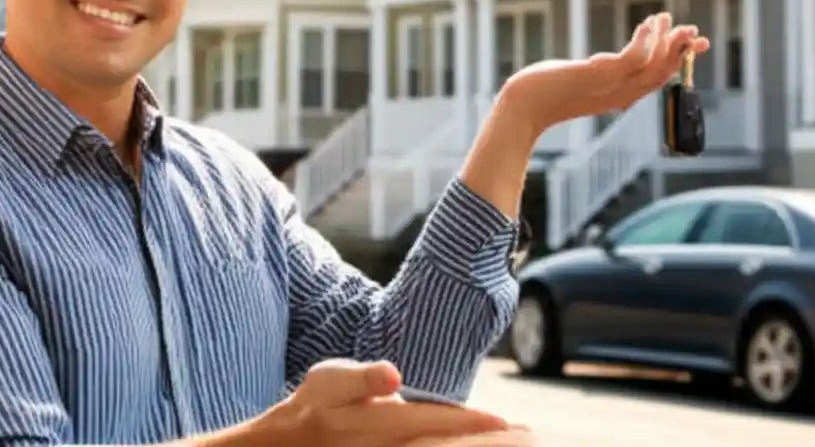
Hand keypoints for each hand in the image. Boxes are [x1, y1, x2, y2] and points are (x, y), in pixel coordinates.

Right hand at [250, 359, 510, 446]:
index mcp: (379, 424)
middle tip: (526, 437)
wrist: (288, 446)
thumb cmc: (314, 405)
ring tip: (511, 442)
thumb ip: (362, 378)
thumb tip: (392, 375)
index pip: (436, 423)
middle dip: (485, 444)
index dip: (472, 423)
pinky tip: (469, 445)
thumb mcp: (330, 379)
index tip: (505, 423)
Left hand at [495, 12, 708, 139]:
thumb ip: (596, 75)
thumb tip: (602, 64)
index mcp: (618, 97)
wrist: (522, 105)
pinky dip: (646, 41)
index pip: (656, 80)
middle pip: (663, 74)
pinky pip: (633, 58)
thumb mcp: (579, 81)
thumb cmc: (544, 93)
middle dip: (681, 51)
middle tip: (695, 32)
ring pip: (653, 66)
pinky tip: (647, 24)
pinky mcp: (598, 75)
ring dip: (667, 41)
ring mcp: (611, 87)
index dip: (677, 62)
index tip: (691, 45)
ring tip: (666, 18)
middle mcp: (620, 95)